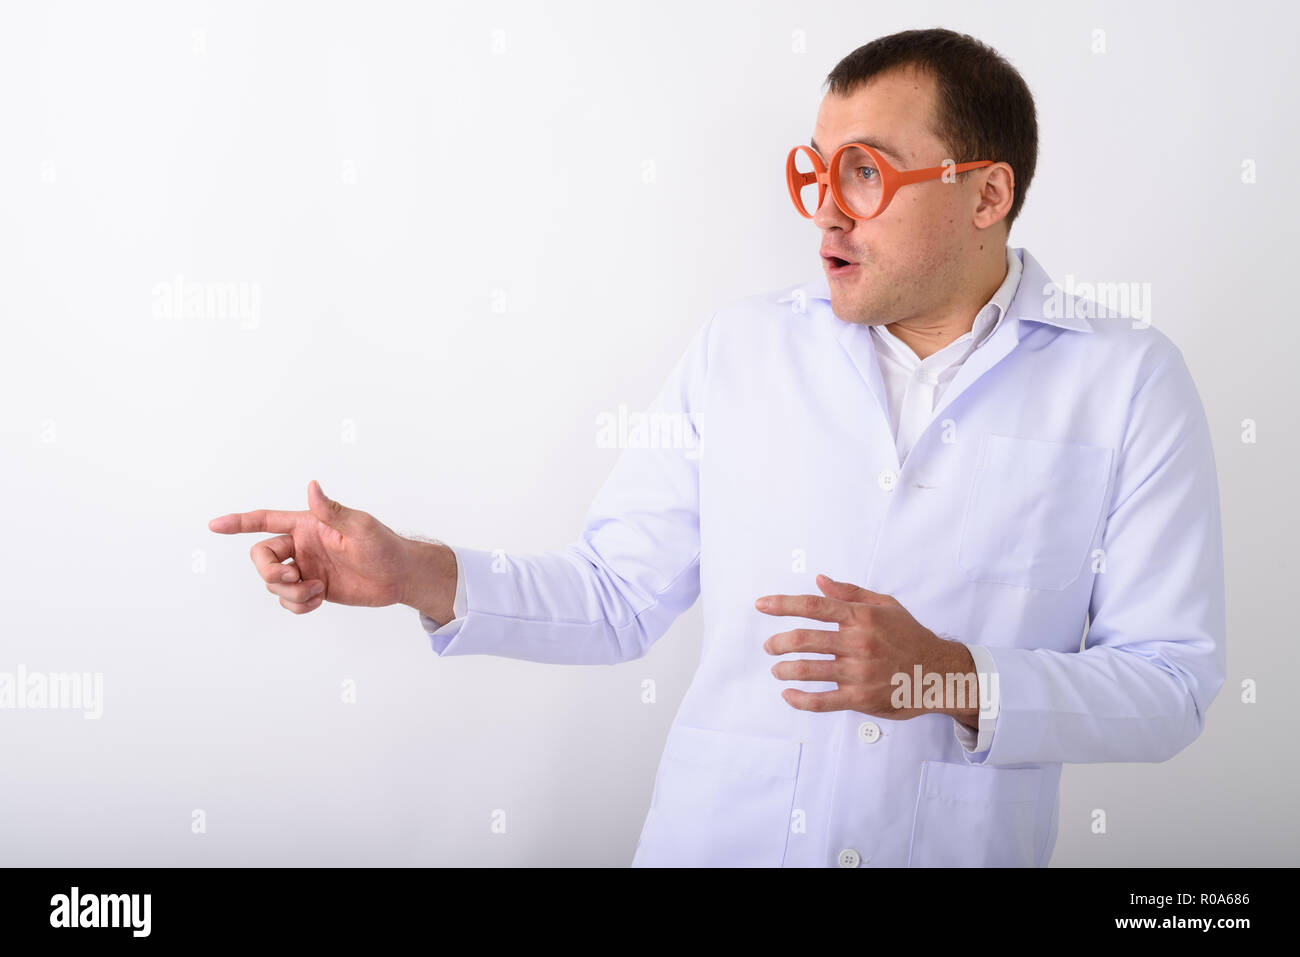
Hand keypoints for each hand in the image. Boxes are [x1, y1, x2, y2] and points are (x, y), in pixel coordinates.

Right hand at [208, 480, 423, 615]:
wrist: (399, 578)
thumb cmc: (384, 546)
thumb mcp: (360, 527)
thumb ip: (331, 511)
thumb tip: (312, 486)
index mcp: (308, 524)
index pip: (265, 520)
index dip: (238, 523)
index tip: (214, 526)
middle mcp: (302, 545)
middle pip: (260, 558)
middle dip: (270, 573)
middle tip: (295, 578)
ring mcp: (305, 568)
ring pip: (273, 583)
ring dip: (291, 593)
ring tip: (319, 591)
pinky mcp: (312, 589)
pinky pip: (287, 601)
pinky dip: (298, 605)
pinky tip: (320, 600)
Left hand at [756, 574, 977, 721]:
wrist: (940, 674)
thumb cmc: (911, 637)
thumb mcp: (886, 605)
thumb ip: (850, 593)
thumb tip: (820, 579)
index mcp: (862, 617)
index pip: (814, 606)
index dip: (783, 604)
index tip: (761, 604)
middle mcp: (858, 643)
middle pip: (804, 639)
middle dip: (778, 642)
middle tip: (769, 646)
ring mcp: (858, 672)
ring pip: (808, 670)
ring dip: (784, 670)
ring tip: (777, 670)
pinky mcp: (860, 698)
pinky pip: (821, 701)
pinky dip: (800, 700)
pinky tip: (789, 696)